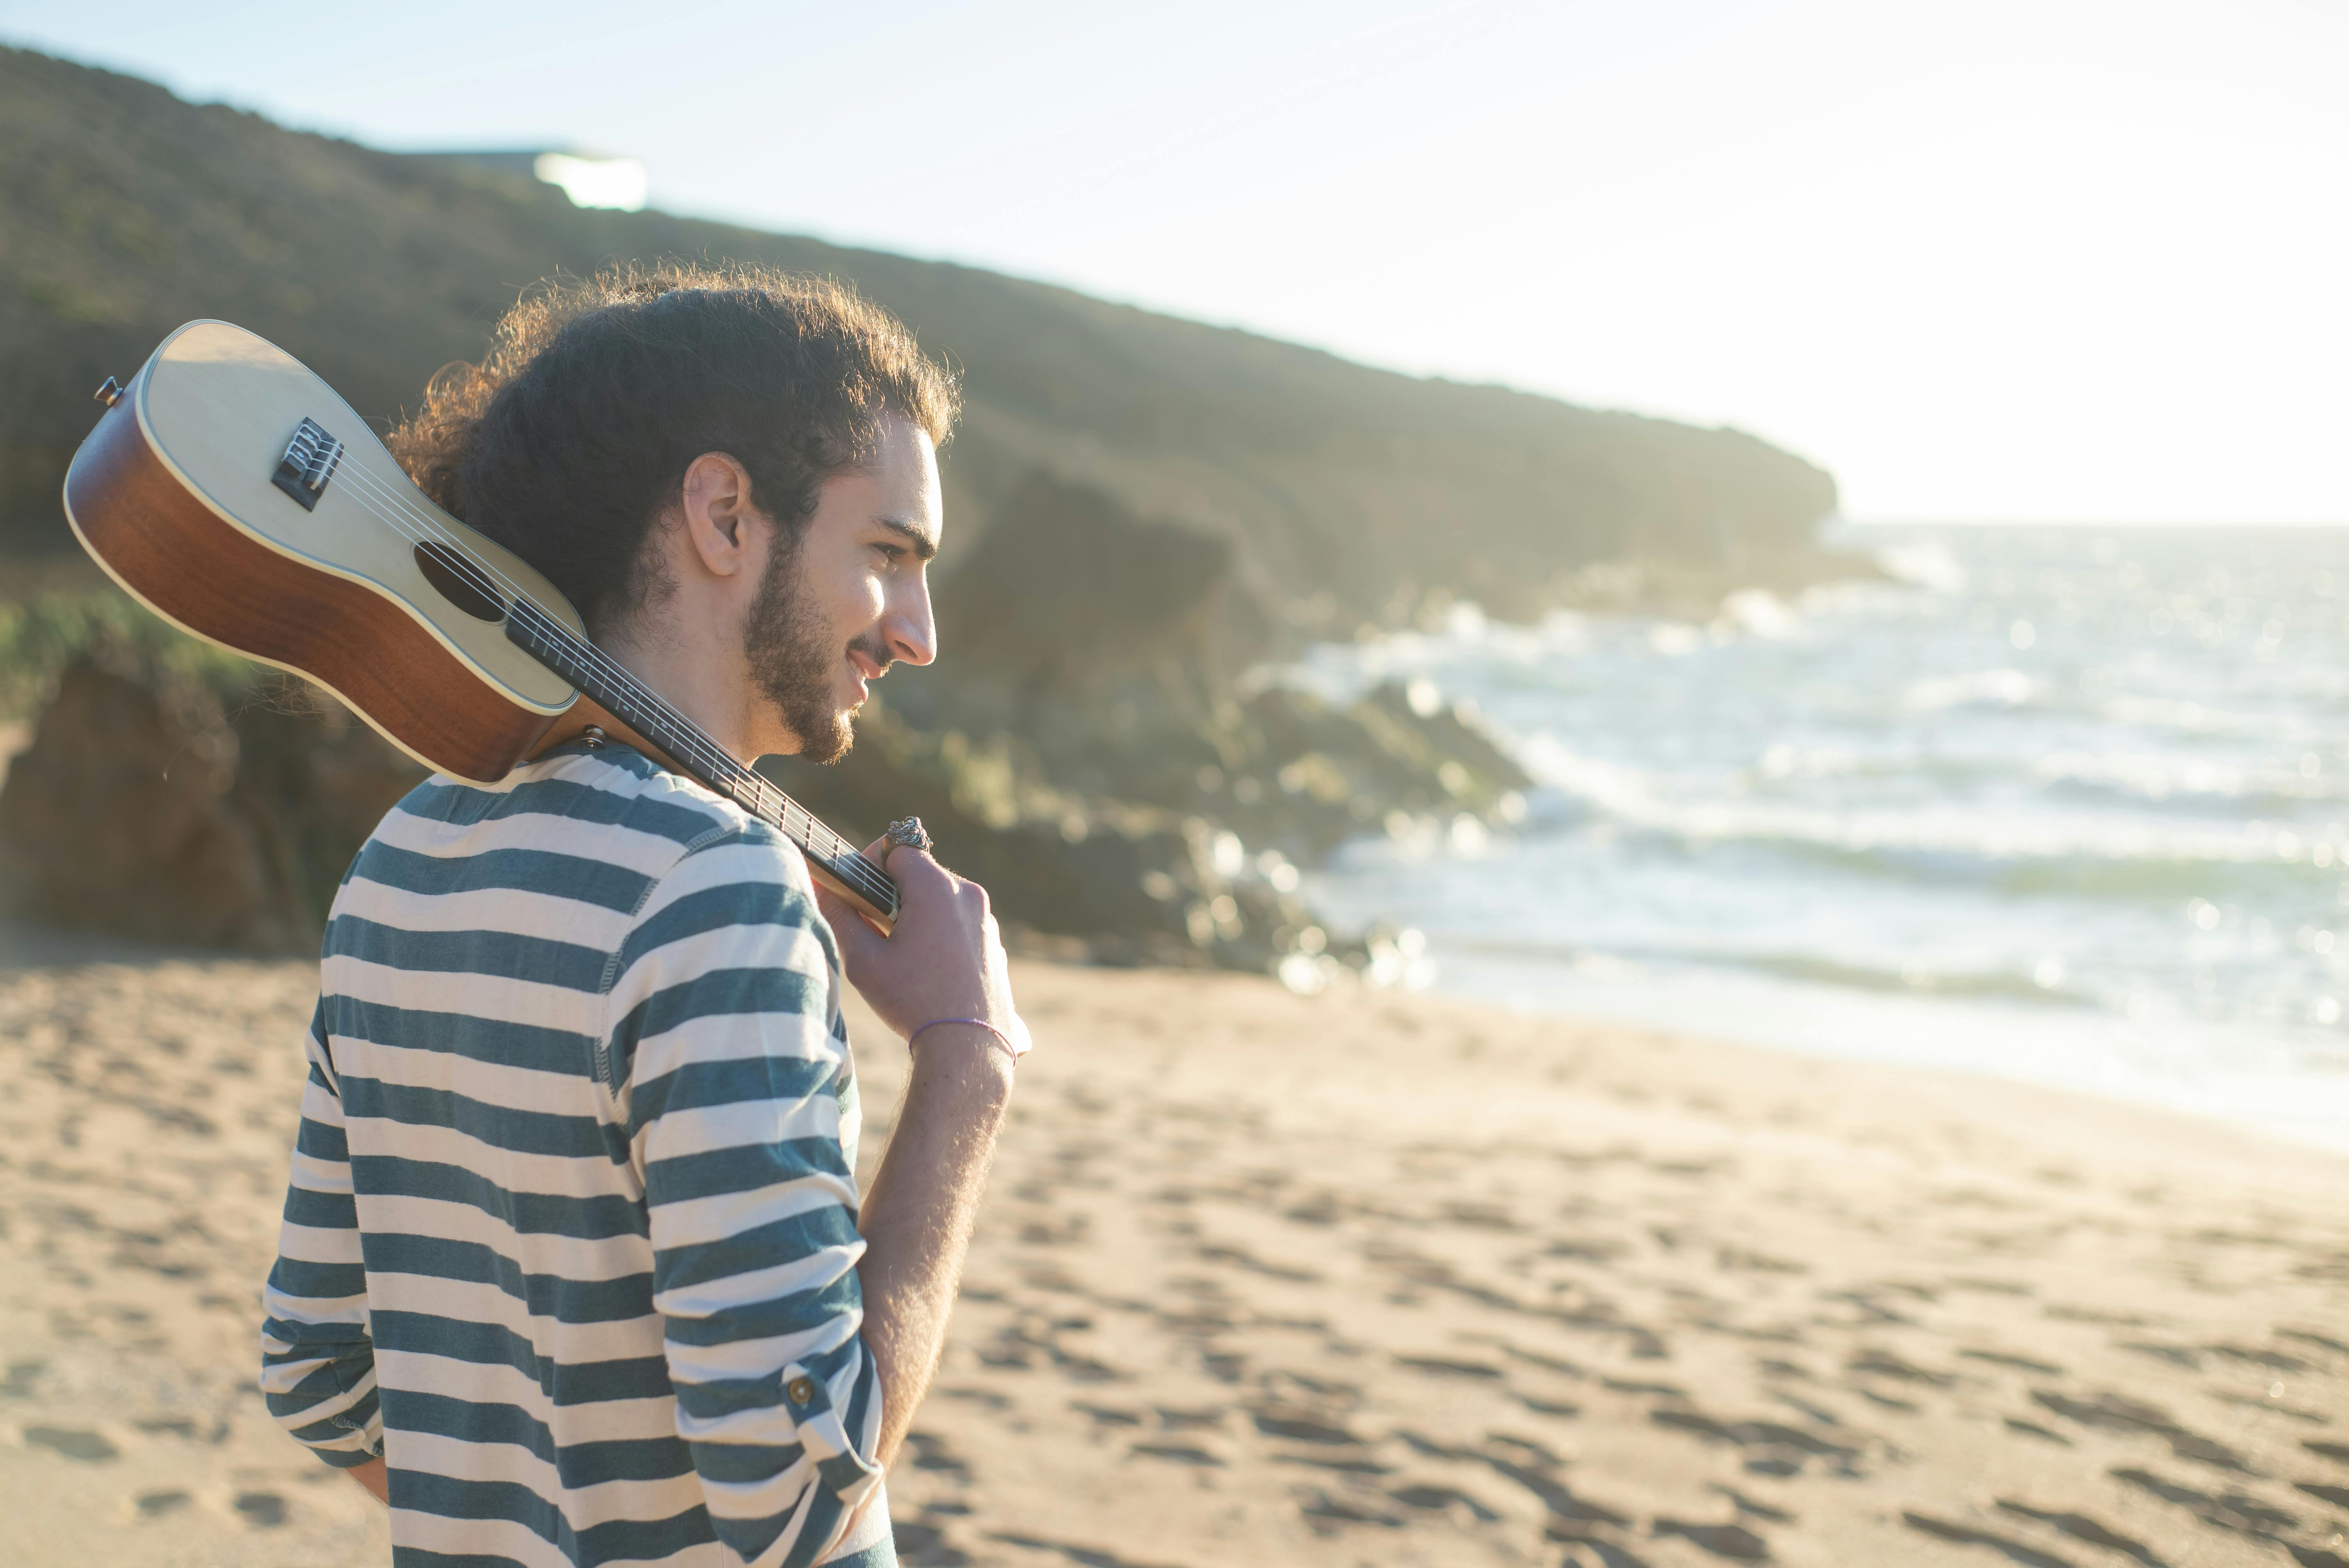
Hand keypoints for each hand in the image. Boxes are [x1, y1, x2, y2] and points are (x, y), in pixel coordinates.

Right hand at [813, 837, 1019, 1049]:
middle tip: (870, 927)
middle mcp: (968, 895)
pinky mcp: (994, 942)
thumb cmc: (913, 1001)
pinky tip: (925, 969)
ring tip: (898, 953)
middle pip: (920, 873)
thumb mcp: (863, 961)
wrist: (969, 1047)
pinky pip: (958, 922)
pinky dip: (937, 933)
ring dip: (914, 914)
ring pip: (940, 899)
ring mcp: (986, 919)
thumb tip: (820, 887)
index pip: (897, 847)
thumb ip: (839, 917)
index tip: (855, 891)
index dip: (869, 862)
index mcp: (937, 888)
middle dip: (890, 892)